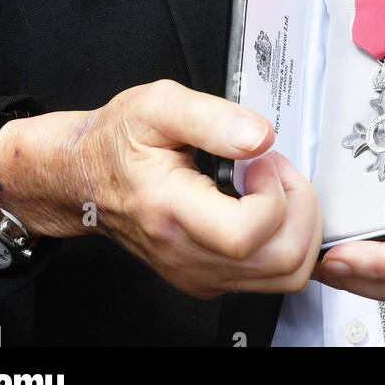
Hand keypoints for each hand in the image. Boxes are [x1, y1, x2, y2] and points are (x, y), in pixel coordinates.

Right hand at [0, 79, 321, 299]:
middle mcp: (186, 254)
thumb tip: (260, 137)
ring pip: (284, 275)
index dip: (273, 193)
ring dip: (298, 224)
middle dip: (300, 208)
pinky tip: (262, 202)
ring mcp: (199, 274)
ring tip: (270, 185)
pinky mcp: (208, 279)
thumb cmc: (118, 140)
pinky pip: (271, 274)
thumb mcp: (159, 104)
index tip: (261, 159)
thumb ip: (213, 117)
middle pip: (281, 262)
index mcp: (170, 210)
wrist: (84, 178)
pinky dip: (286, 238)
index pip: (246, 234)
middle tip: (274, 168)